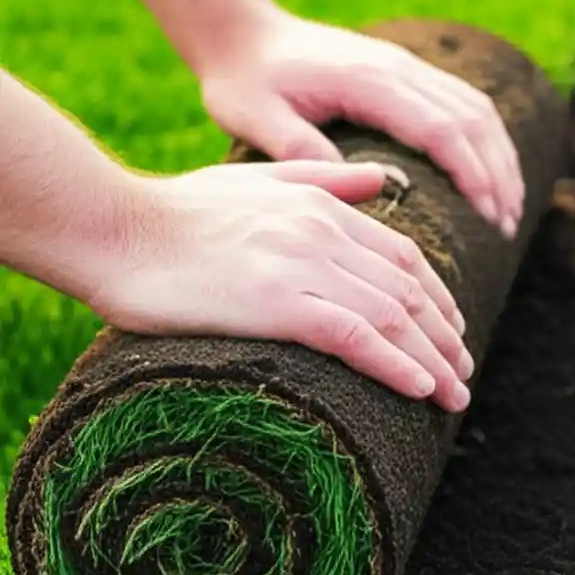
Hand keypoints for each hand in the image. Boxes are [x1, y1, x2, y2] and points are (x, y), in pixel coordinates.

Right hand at [88, 160, 473, 410]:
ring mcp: (301, 266)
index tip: (452, 332)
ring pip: (391, 316)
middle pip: (408, 290)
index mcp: (322, 207)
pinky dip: (394, 363)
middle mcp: (323, 233)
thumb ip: (325, 178)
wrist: (109, 228)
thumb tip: (385, 180)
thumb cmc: (174, 211)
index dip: (437, 298)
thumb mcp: (257, 180)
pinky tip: (419, 389)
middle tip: (465, 373)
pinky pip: (354, 335)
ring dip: (432, 361)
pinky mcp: (275, 301)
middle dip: (445, 336)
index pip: (404, 257)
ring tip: (454, 397)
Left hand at [198, 11, 523, 238]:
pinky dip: (488, 140)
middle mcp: (398, 68)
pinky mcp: (407, 73)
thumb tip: (360, 183)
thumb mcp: (252, 116)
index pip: (441, 128)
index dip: (472, 173)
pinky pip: (465, 102)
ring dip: (501, 158)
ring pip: (477, 109)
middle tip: (508, 226)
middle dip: (498, 175)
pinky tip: (493, 174)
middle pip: (472, 119)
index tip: (490, 215)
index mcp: (368, 81)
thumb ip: (299, 147)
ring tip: (510, 209)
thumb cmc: (243, 80)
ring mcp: (407, 66)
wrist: (242, 33)